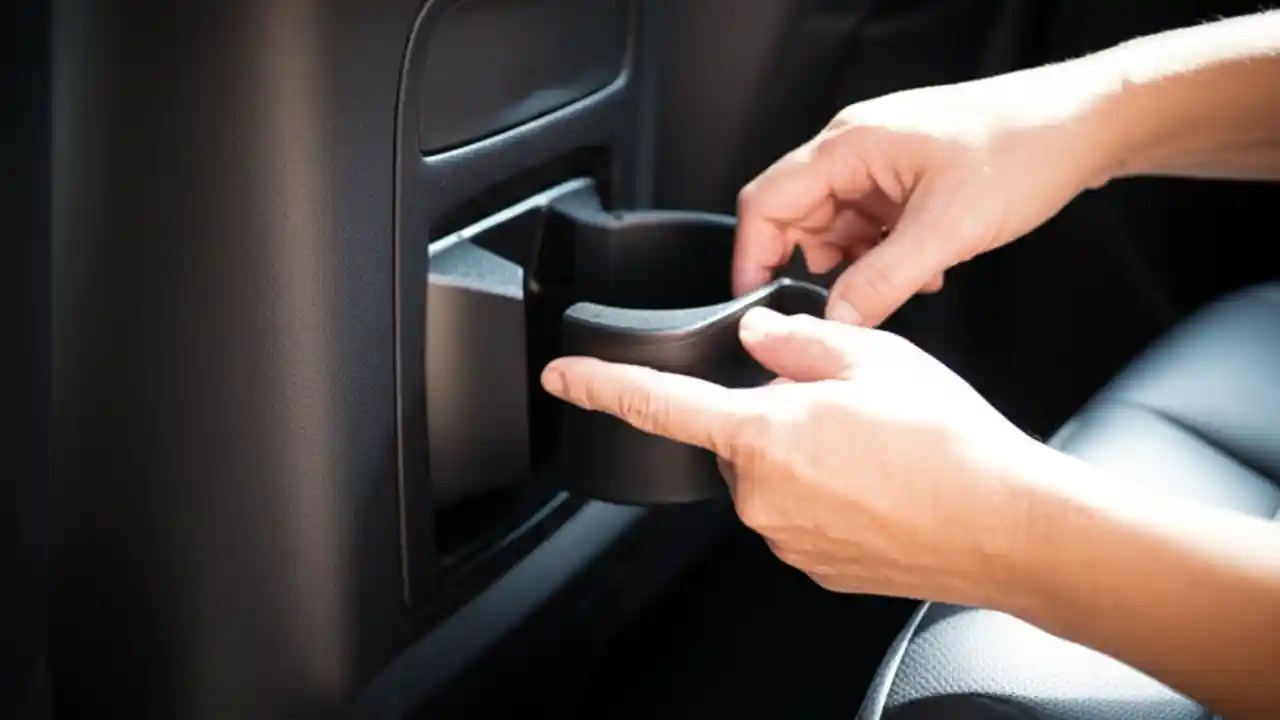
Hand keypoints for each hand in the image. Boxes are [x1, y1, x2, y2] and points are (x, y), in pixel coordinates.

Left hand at [540, 306, 1049, 606]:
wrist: (1006, 525)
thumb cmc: (948, 444)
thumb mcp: (872, 357)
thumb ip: (796, 341)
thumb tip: (757, 338)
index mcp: (761, 434)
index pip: (657, 405)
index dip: (600, 388)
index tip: (563, 380)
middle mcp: (761, 495)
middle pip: (734, 439)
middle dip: (770, 415)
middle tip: (842, 409)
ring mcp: (787, 538)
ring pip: (771, 478)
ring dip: (804, 456)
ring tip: (875, 451)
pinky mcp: (815, 566)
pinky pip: (800, 516)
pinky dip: (827, 494)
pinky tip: (879, 485)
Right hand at [733, 62, 1120, 325]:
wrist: (1084, 126)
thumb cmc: (1022, 151)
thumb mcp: (946, 230)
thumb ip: (881, 282)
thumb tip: (835, 322)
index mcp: (848, 146)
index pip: (765, 202)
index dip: (752, 256)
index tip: (756, 304)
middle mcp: (854, 150)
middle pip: (796, 218)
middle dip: (814, 268)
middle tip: (843, 306)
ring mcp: (880, 165)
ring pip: (836, 228)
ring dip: (857, 266)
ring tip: (902, 283)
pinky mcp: (905, 180)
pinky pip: (871, 227)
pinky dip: (885, 257)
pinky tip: (924, 271)